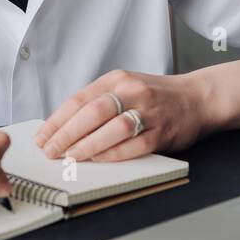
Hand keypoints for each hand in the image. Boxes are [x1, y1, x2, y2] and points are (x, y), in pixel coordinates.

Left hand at [33, 70, 213, 162]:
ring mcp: (149, 112)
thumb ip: (98, 101)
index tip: (42, 136)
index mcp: (117, 79)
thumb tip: (63, 126)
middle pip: (92, 113)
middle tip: (50, 151)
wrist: (197, 98)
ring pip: (112, 129)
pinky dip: (113, 154)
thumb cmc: (156, 96)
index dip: (57, 120)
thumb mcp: (125, 87)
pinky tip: (98, 160)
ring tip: (69, 158)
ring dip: (87, 145)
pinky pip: (134, 145)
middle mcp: (132, 92)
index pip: (79, 99)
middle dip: (66, 134)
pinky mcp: (162, 132)